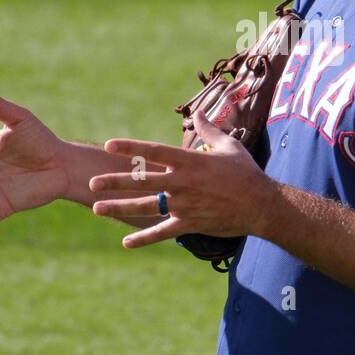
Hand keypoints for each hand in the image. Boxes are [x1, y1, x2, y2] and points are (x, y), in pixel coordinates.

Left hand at [88, 108, 277, 248]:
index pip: (154, 152)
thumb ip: (208, 130)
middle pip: (142, 181)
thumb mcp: (228, 146)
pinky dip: (144, 238)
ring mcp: (184, 205)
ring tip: (97, 208)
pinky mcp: (189, 224)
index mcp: (190, 161)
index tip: (109, 145)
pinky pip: (162, 232)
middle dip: (115, 182)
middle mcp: (183, 183)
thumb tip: (198, 112)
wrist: (262, 205)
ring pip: (145, 207)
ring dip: (119, 208)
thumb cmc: (246, 173)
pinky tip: (126, 242)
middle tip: (92, 183)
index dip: (131, 148)